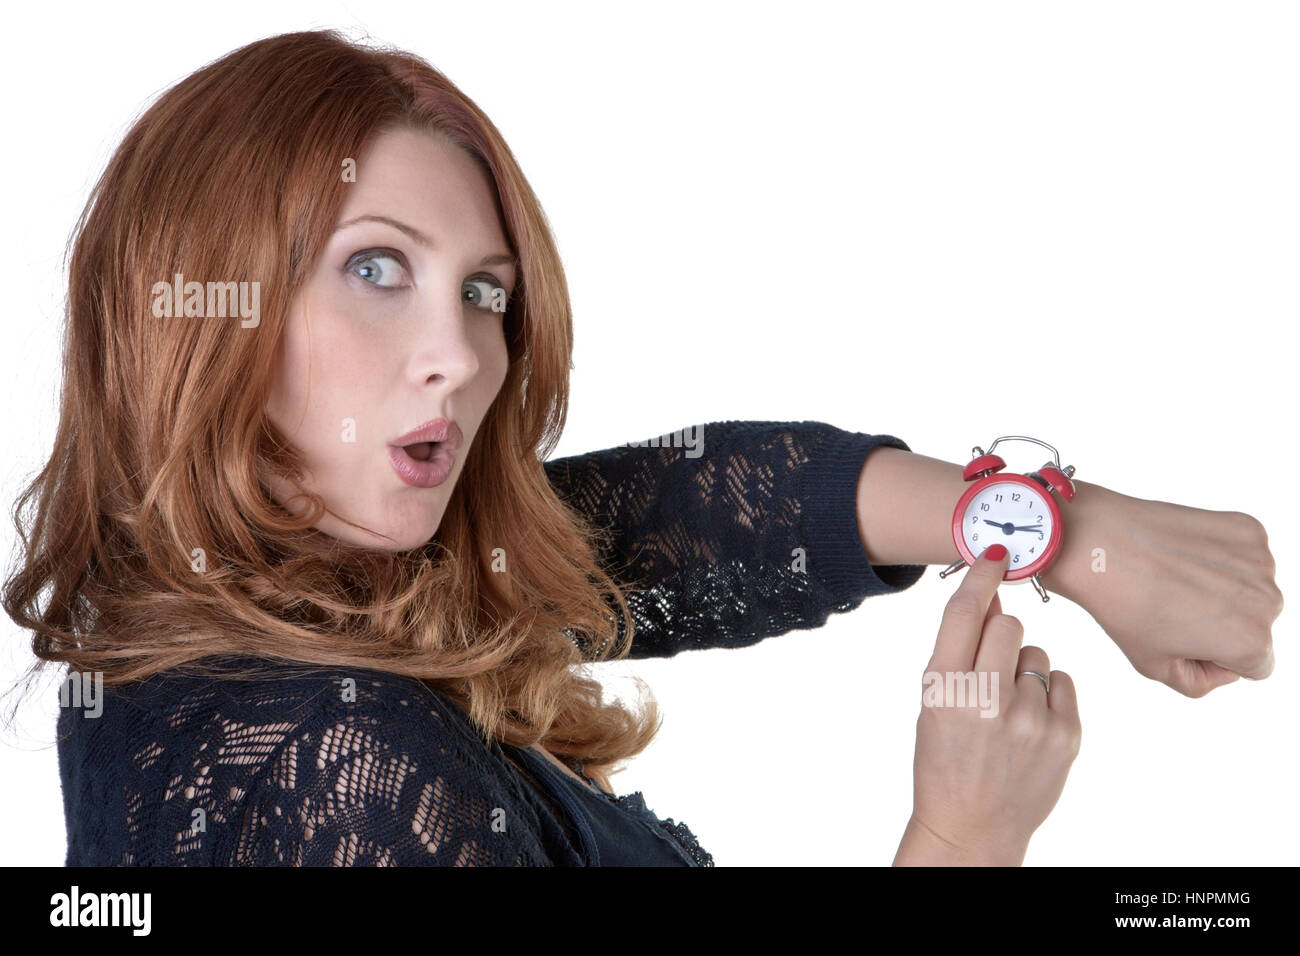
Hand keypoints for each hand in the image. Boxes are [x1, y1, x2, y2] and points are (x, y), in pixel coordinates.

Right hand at [895, 545, 1080, 865]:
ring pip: (1038, 654)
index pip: (965, 613)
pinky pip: (1062, 682)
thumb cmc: (945, 761)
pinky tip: (1030, 724)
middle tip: (991, 667)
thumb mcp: (934, 704)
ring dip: (1024, 670)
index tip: (996, 554)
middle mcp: (987, 701)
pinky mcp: (1066, 734)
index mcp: (944, 690)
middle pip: (1009, 625)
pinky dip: (1048, 695)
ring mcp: (1031, 719)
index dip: (982, 576)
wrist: (971, 826)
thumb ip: (959, 653)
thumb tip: (991, 600)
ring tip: (1008, 711)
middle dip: (1001, 634)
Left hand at [1045, 482, 1281, 697]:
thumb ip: (1200, 683)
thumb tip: (1226, 668)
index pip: (1255, 666)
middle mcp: (1268, 601)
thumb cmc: (1122, 606)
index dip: (1216, 657)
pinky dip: (1220, 556)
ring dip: (1223, 587)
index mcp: (1251, 642)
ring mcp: (1260, 560)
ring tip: (1175, 578)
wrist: (1097, 544)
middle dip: (1223, 622)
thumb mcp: (1155, 666)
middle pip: (1257, 625)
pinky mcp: (1247, 528)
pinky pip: (1244, 555)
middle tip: (1173, 604)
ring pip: (1252, 588)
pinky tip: (1183, 554)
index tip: (1180, 635)